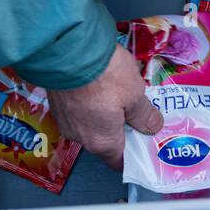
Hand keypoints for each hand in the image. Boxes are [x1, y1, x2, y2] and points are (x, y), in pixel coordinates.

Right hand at [47, 45, 162, 170]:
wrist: (67, 48)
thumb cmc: (105, 76)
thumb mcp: (134, 94)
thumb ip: (144, 115)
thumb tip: (153, 128)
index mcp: (101, 142)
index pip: (119, 161)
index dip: (134, 154)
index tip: (146, 143)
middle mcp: (80, 136)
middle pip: (106, 141)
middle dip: (123, 129)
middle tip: (139, 113)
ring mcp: (64, 119)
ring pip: (91, 123)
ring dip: (106, 114)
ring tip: (122, 95)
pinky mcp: (57, 101)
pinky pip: (79, 109)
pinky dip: (91, 103)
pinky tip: (103, 85)